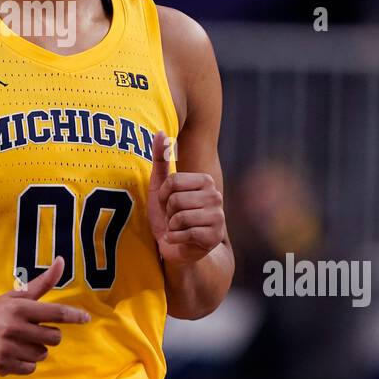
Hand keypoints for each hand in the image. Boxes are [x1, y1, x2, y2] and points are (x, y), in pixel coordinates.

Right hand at [0, 256, 89, 376]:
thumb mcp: (16, 296)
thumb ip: (42, 283)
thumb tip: (62, 261)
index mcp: (19, 308)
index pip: (55, 312)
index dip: (73, 315)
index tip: (86, 318)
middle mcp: (13, 327)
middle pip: (54, 337)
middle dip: (49, 335)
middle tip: (33, 331)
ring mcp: (6, 347)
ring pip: (42, 354)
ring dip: (35, 350)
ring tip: (19, 342)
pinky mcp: (0, 364)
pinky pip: (29, 368)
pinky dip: (25, 364)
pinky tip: (12, 354)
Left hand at [147, 130, 225, 265]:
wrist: (176, 246)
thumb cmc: (168, 214)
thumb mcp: (160, 186)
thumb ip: (161, 158)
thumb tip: (160, 132)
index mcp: (205, 180)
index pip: (173, 181)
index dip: (163, 194)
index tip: (167, 202)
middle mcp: (216, 196)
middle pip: (176, 199)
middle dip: (168, 212)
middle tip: (173, 218)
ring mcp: (218, 217)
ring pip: (180, 217)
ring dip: (171, 226)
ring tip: (178, 228)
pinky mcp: (215, 237)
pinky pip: (185, 233)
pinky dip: (175, 238)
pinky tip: (180, 239)